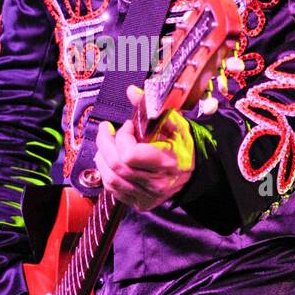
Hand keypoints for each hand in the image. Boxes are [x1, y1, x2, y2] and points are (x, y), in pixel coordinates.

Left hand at [94, 84, 194, 211]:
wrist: (192, 174)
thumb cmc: (182, 148)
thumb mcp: (174, 125)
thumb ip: (152, 108)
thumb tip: (132, 92)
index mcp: (167, 163)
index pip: (130, 155)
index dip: (122, 138)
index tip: (127, 127)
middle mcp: (156, 184)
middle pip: (116, 165)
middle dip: (105, 143)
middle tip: (105, 130)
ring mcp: (146, 197)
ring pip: (110, 179)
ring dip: (102, 158)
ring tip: (107, 145)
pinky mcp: (139, 203)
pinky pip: (113, 190)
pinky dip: (107, 173)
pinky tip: (111, 161)